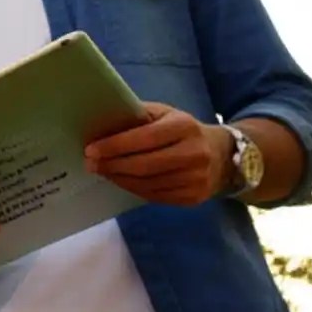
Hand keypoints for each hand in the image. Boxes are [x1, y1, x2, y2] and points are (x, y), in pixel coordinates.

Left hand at [84, 101, 232, 206]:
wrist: (221, 155)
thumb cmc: (183, 130)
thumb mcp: (165, 114)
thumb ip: (138, 116)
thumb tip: (102, 123)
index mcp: (184, 127)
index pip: (144, 137)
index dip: (115, 145)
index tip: (91, 149)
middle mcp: (194, 154)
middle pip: (144, 165)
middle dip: (112, 165)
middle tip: (90, 163)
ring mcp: (196, 179)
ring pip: (147, 184)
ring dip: (118, 178)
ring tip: (102, 171)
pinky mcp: (193, 197)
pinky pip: (154, 196)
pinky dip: (132, 188)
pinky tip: (120, 180)